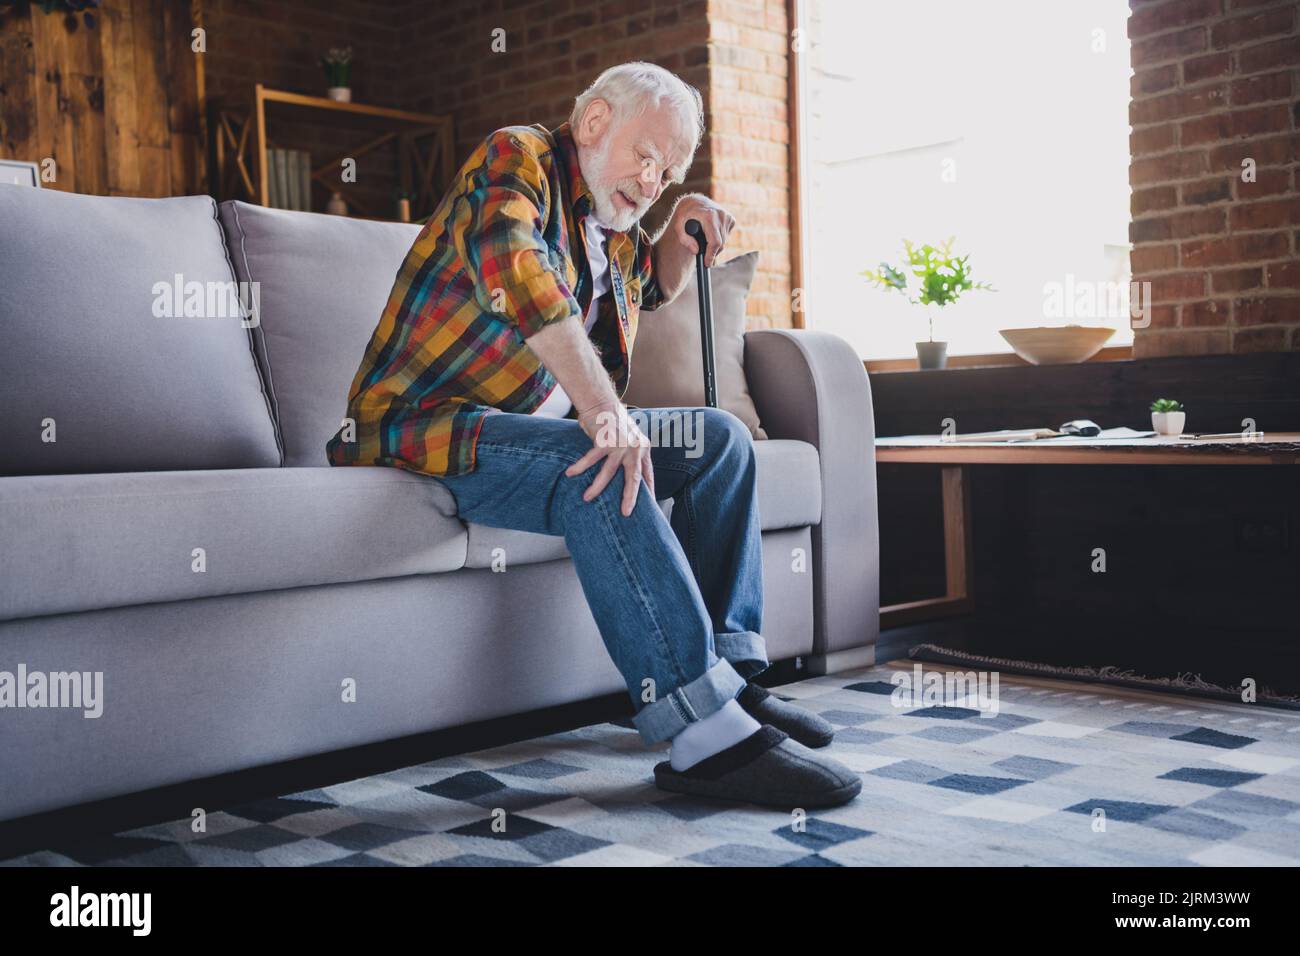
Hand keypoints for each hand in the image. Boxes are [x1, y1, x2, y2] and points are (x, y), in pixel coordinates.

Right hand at [567, 401, 655, 516]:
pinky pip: (591, 459)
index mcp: (643, 449)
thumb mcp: (628, 438)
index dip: (649, 489)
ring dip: (597, 487)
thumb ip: (629, 455)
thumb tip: (623, 476)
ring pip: (609, 472)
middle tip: (626, 513)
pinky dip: (580, 467)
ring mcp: (620, 445)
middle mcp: (634, 448)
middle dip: (630, 497)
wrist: (602, 402)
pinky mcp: (604, 441)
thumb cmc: (612, 422)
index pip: (647, 474)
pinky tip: (571, 474)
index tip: (651, 503)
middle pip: (633, 478)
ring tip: (587, 498)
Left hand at [670, 194, 735, 266]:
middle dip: (712, 252)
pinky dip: (719, 238)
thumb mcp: (678, 226)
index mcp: (709, 215)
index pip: (715, 242)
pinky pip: (726, 236)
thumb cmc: (685, 215)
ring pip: (724, 241)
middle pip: (720, 243)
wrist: (695, 203)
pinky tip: (711, 233)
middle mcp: (721, 215)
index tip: (707, 263)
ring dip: (715, 246)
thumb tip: (696, 250)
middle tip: (704, 256)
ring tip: (704, 240)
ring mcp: (727, 216)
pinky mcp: (731, 219)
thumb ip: (684, 239)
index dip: (711, 255)